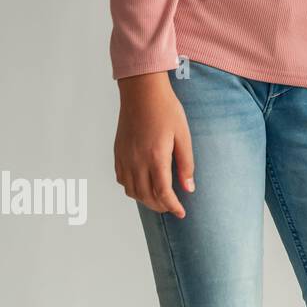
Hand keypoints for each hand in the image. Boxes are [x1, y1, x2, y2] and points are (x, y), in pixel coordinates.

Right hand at [114, 72, 192, 218]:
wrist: (142, 93)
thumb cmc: (167, 111)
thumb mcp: (183, 136)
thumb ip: (186, 164)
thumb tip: (189, 188)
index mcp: (156, 157)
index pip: (163, 193)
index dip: (173, 207)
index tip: (181, 213)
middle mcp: (137, 161)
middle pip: (146, 196)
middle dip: (161, 206)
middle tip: (173, 207)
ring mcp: (125, 158)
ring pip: (132, 191)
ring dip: (146, 200)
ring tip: (160, 199)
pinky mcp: (118, 153)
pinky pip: (122, 180)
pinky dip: (132, 189)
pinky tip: (143, 185)